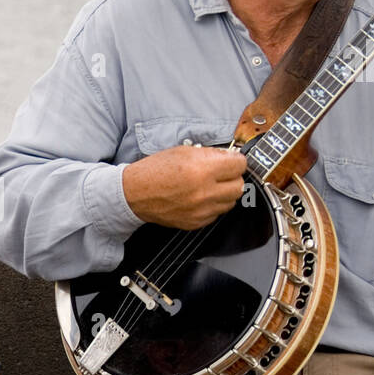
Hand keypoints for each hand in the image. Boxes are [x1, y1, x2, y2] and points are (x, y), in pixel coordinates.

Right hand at [122, 144, 247, 229]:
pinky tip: (198, 198)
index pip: (239, 165)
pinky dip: (212, 206)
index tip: (232, 160)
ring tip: (209, 186)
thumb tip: (231, 157)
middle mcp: (204, 192)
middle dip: (232, 177)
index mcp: (202, 169)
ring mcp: (200, 210)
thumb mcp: (183, 151)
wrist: (134, 193)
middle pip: (239, 186)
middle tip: (221, 173)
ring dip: (224, 193)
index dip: (236, 160)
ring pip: (230, 202)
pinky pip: (216, 214)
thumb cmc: (155, 170)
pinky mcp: (195, 223)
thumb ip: (210, 154)